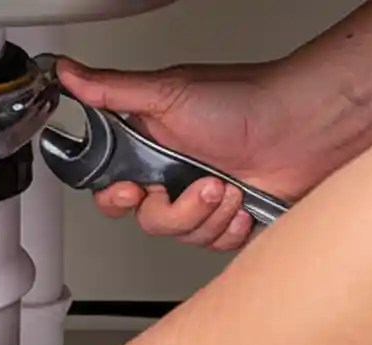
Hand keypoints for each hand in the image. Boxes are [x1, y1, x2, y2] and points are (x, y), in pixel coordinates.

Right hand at [56, 57, 367, 248]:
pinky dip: (231, 228)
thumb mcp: (167, 93)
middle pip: (148, 221)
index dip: (116, 199)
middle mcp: (175, 175)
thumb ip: (111, 90)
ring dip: (209, 215)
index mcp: (151, 148)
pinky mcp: (231, 219)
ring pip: (183, 236)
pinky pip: (216, 244)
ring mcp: (204, 199)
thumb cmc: (245, 101)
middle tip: (202, 184)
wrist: (304, 127)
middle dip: (177, 210)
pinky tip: (245, 204)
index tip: (132, 192)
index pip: (111, 189)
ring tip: (231, 186)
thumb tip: (67, 73)